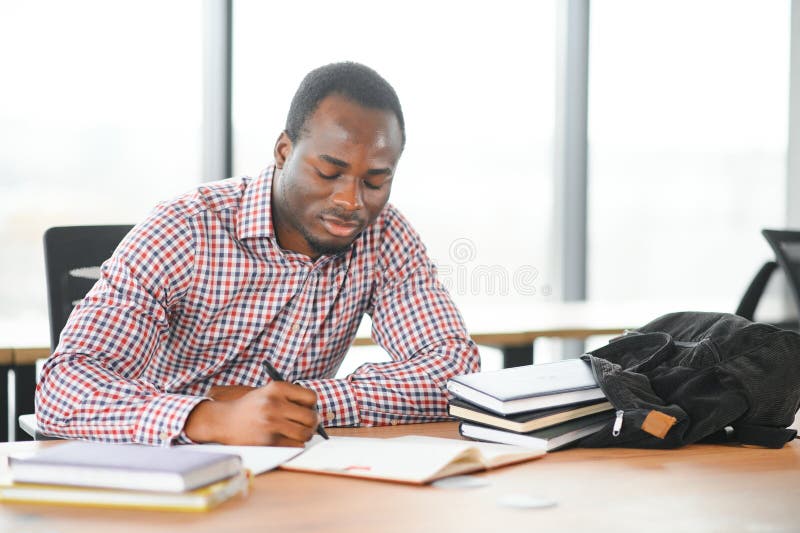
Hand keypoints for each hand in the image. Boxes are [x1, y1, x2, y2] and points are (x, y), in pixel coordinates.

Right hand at [185, 381, 319, 445]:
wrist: (223, 420)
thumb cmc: (251, 407)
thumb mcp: (268, 392)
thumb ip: (290, 398)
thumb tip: (316, 411)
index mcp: (276, 388)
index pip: (311, 397)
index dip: (312, 405)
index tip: (306, 410)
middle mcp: (274, 404)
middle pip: (311, 417)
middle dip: (312, 423)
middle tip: (306, 425)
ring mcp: (271, 423)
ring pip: (306, 433)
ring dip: (305, 435)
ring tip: (298, 433)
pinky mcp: (268, 441)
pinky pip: (296, 445)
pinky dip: (296, 444)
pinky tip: (287, 439)